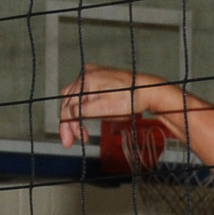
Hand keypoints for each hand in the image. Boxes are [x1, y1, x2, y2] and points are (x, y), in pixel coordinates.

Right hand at [57, 64, 175, 149]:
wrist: (147, 91)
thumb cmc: (129, 100)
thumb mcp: (104, 109)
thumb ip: (81, 111)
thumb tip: (65, 115)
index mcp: (85, 80)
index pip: (67, 106)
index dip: (66, 125)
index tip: (69, 141)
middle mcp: (86, 73)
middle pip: (68, 101)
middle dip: (70, 122)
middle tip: (73, 139)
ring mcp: (92, 74)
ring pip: (75, 98)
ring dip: (75, 115)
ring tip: (82, 131)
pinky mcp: (99, 78)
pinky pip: (84, 94)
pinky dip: (83, 107)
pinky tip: (88, 117)